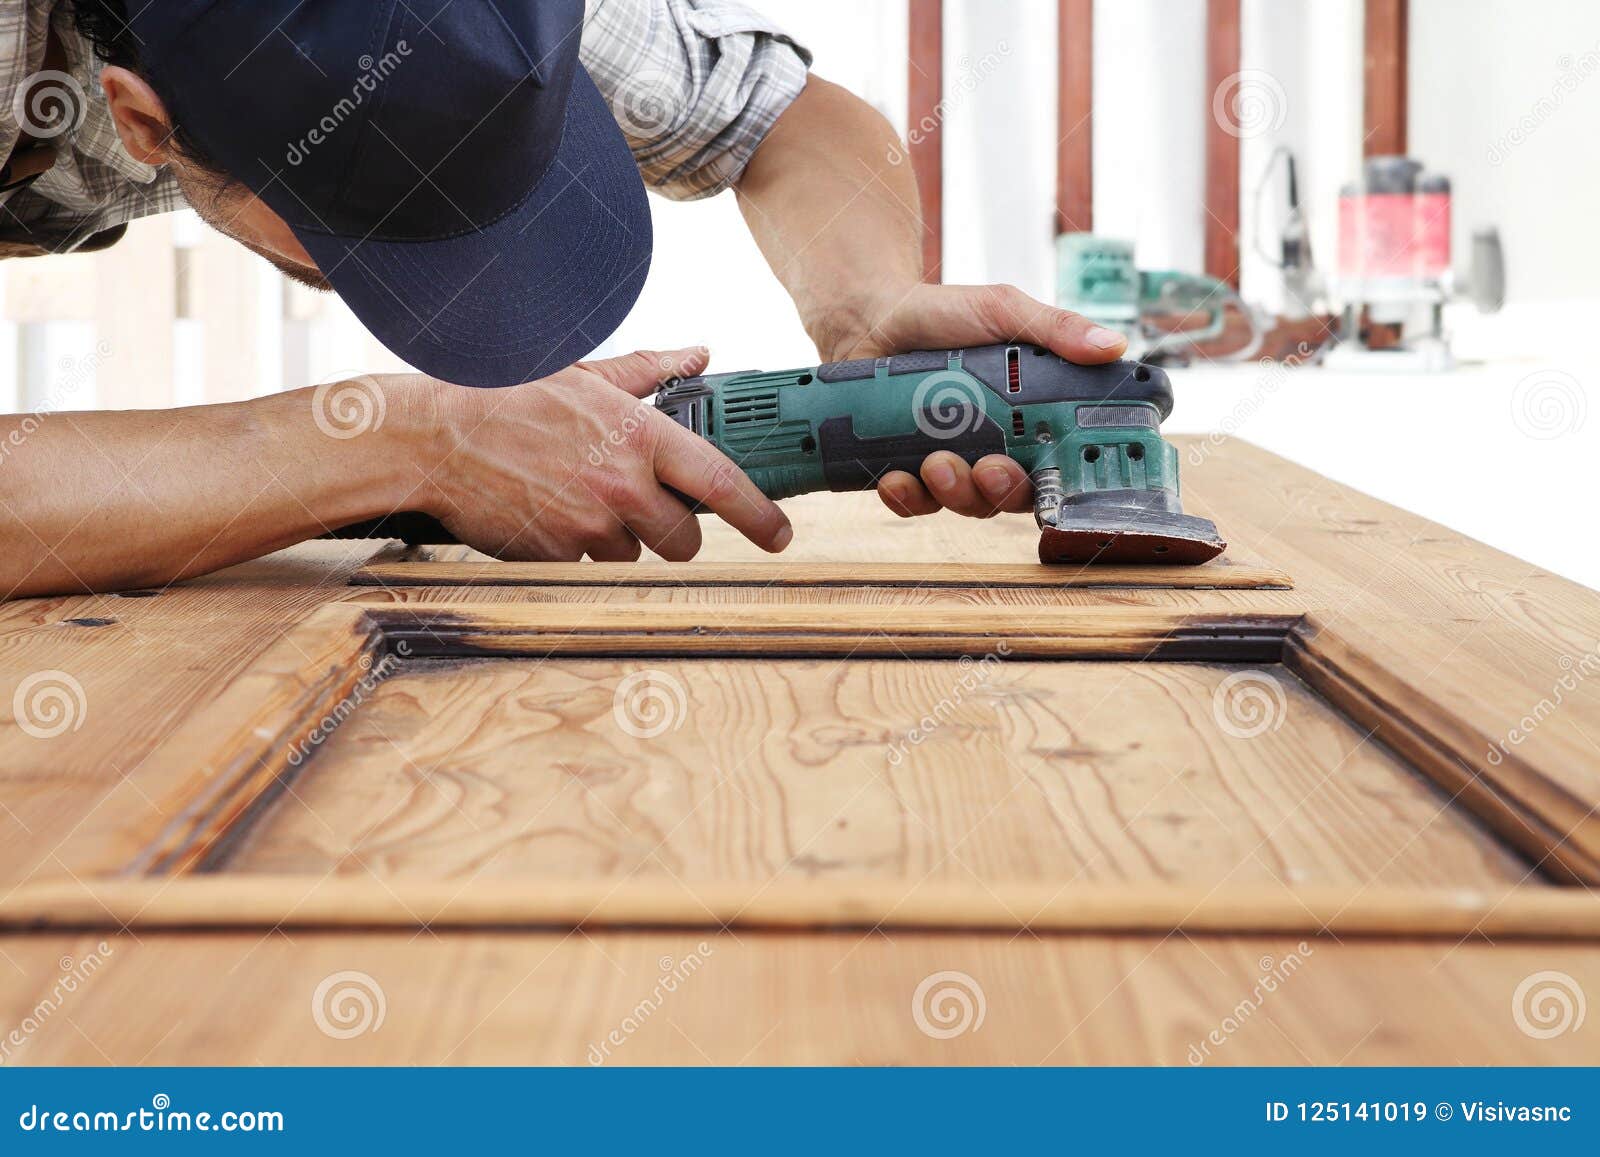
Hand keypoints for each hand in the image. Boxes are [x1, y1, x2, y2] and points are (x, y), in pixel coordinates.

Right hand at [420, 347, 791, 561]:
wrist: (435, 439)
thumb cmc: (508, 398)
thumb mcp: (585, 375)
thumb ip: (649, 371)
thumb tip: (698, 354)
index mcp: (638, 434)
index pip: (720, 482)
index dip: (760, 515)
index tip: (780, 533)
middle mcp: (621, 484)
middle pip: (685, 539)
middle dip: (676, 533)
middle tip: (647, 509)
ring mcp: (589, 525)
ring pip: (635, 553)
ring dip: (620, 537)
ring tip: (576, 495)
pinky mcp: (558, 555)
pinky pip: (589, 566)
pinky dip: (578, 548)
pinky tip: (548, 510)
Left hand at [817, 282, 1128, 520]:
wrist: (870, 315)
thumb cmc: (942, 314)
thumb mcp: (1003, 312)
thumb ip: (1056, 330)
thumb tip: (1113, 345)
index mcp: (1025, 417)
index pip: (1054, 464)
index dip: (1059, 480)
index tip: (1054, 475)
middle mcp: (990, 446)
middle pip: (1010, 495)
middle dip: (1002, 490)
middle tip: (989, 468)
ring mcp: (946, 461)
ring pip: (962, 503)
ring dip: (954, 492)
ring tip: (937, 463)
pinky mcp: (903, 470)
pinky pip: (911, 502)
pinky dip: (906, 496)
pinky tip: (897, 478)